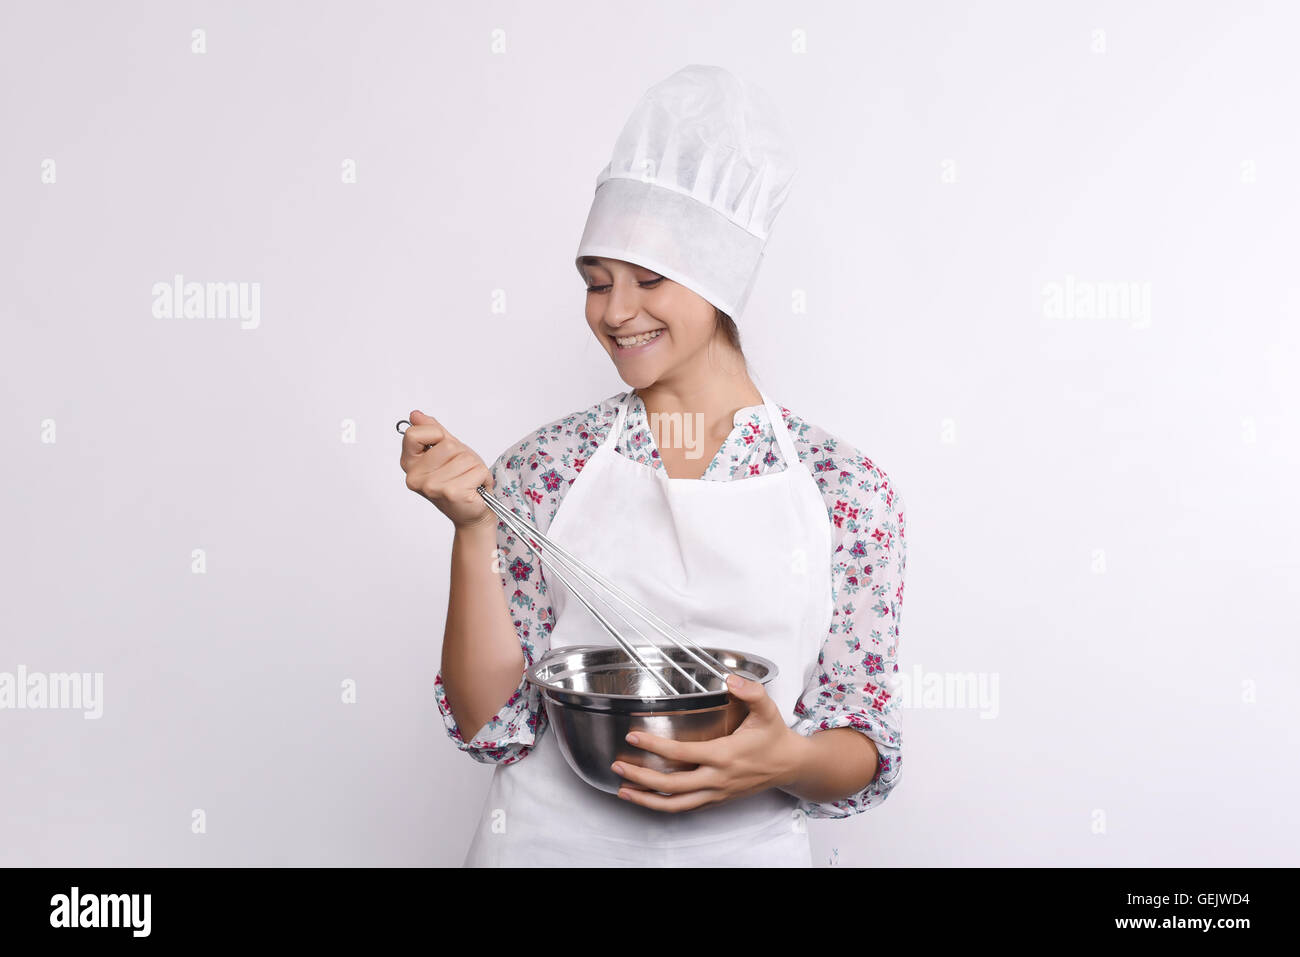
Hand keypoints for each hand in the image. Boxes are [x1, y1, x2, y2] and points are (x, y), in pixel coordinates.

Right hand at [399, 409, 495, 529]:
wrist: (471, 513)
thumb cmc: (460, 480)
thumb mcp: (446, 450)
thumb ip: (432, 431)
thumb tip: (415, 414)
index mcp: (409, 463)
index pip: (413, 433)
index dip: (435, 435)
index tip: (442, 447)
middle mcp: (415, 477)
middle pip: (446, 445)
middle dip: (461, 454)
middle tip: (461, 470)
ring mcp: (432, 487)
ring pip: (464, 457)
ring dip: (474, 466)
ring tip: (468, 479)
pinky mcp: (452, 493)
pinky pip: (477, 470)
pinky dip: (483, 477)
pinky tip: (475, 488)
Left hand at [610, 673, 807, 812]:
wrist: (790, 766)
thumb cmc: (775, 738)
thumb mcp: (768, 710)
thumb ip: (751, 691)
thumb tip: (730, 679)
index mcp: (724, 756)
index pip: (682, 754)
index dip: (654, 747)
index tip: (633, 737)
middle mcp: (717, 779)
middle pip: (671, 785)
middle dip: (641, 777)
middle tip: (618, 765)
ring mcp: (716, 793)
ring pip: (676, 805)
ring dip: (647, 800)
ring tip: (623, 791)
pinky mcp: (717, 799)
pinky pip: (686, 808)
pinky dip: (663, 805)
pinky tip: (647, 797)